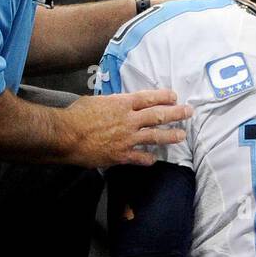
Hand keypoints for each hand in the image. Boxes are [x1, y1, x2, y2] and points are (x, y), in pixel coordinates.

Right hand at [67, 89, 192, 168]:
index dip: (164, 97)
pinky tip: (153, 159)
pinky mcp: (121, 155)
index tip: (174, 96)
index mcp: (122, 103)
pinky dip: (148, 158)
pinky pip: (140, 158)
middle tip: (189, 112)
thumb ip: (112, 103)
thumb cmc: (76, 115)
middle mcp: (129, 119)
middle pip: (158, 115)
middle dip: (176, 113)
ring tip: (182, 136)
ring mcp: (127, 138)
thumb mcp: (96, 101)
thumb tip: (118, 104)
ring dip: (170, 136)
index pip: (149, 98)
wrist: (66, 135)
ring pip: (155, 136)